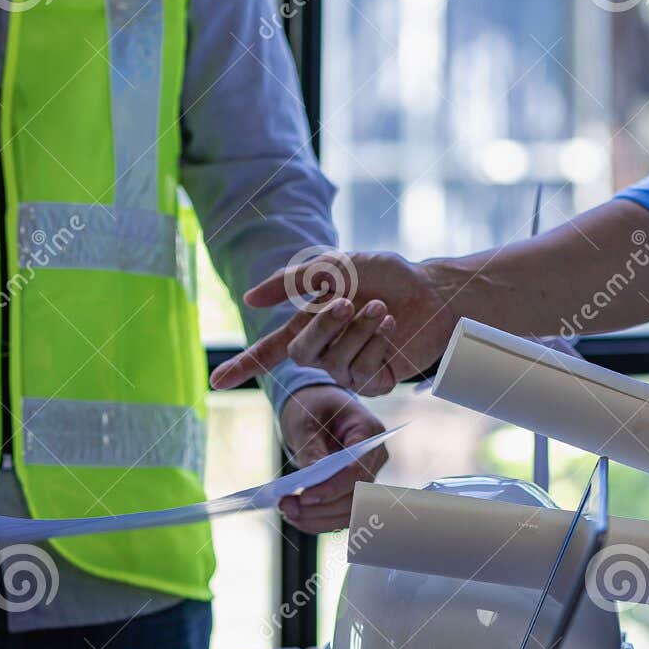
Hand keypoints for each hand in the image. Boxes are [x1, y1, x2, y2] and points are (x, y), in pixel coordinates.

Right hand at [210, 252, 468, 395]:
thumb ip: (291, 280)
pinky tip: (392, 328)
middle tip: (346, 302)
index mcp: (309, 324)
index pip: (268, 351)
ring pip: (333, 362)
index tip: (215, 381)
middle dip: (323, 326)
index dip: (242, 366)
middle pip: (301, 353)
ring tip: (381, 309)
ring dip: (358, 330)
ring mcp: (349, 369)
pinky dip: (378, 344)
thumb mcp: (336, 266)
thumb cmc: (386, 275)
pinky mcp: (375, 381)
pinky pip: (363, 372)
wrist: (432, 290)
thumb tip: (249, 299)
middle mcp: (325, 350)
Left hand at [276, 385, 388, 532]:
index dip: (332, 488)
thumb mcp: (305, 420)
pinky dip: (319, 519)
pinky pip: (341, 512)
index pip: (357, 469)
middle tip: (285, 506)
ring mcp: (367, 476)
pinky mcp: (353, 489)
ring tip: (287, 511)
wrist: (318, 405)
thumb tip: (309, 477)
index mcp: (369, 432)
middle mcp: (374, 458)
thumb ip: (310, 448)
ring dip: (318, 519)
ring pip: (349, 510)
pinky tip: (296, 516)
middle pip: (355, 495)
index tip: (304, 497)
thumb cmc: (313, 406)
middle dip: (320, 508)